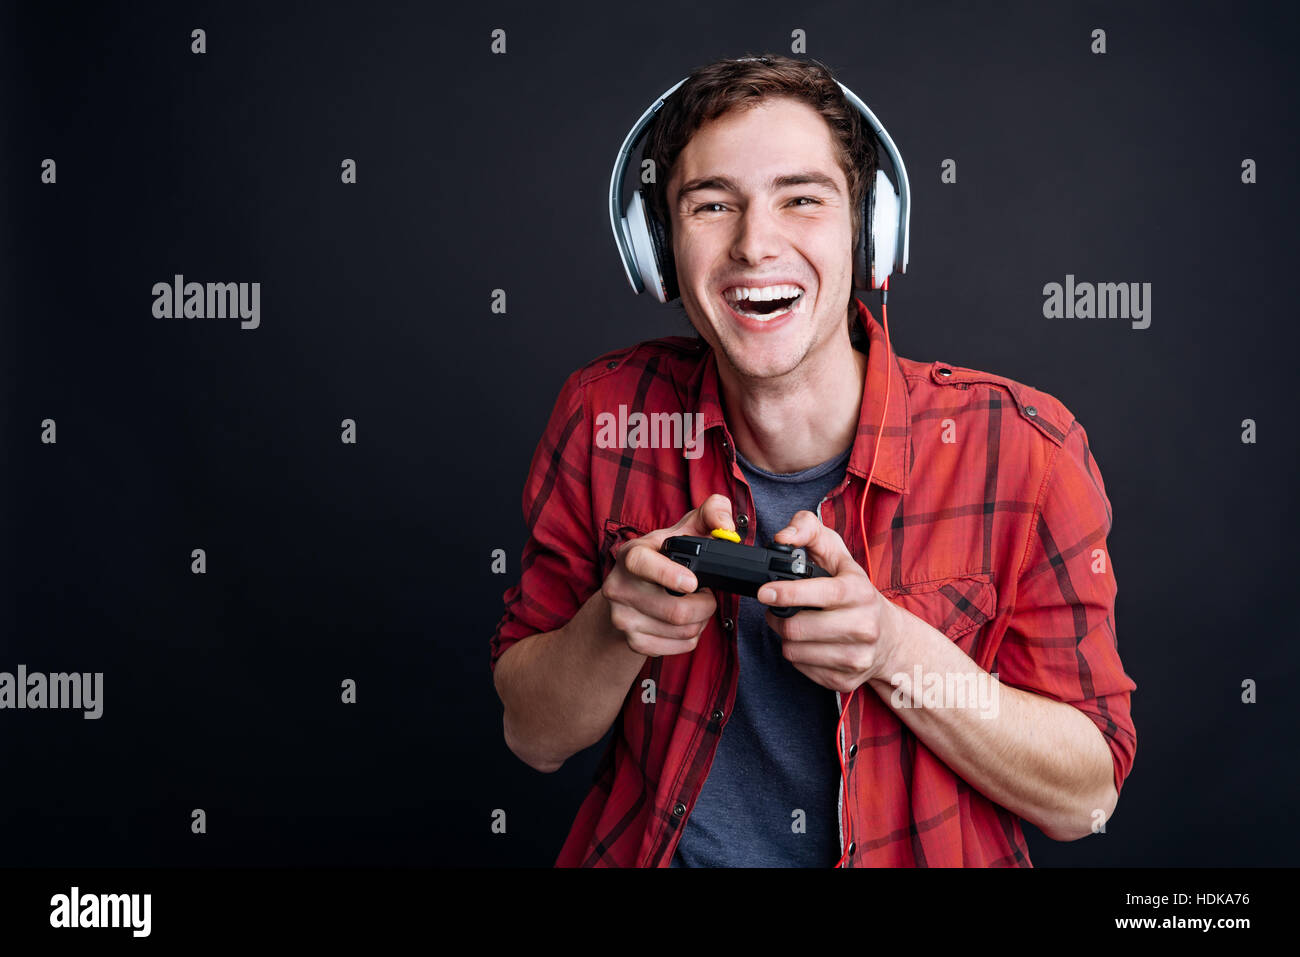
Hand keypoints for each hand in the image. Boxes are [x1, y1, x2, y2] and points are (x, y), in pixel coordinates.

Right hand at [600, 494, 733, 657]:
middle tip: (706, 594)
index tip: (693, 582)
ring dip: (702, 620)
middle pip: (675, 610)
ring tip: (697, 606)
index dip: (668, 574)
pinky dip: (692, 637)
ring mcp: (623, 618)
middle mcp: (619, 586)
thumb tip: (726, 526)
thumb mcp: (683, 530)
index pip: (641, 563)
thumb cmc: (663, 558)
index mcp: (631, 554)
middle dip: (706, 604)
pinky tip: (687, 622)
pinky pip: (679, 647)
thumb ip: (710, 514)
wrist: (628, 593)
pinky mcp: (633, 642)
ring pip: (682, 631)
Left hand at [756, 510, 905, 692]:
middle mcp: (863, 626)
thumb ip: (808, 530)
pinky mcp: (845, 680)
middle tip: (776, 608)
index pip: (819, 594)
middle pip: (796, 628)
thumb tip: (783, 537)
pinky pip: (801, 668)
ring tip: (795, 624)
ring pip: (793, 651)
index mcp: (859, 592)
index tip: (765, 593)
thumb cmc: (855, 591)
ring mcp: (856, 657)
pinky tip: (809, 643)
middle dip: (777, 617)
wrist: (890, 637)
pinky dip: (798, 655)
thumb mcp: (837, 553)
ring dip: (785, 637)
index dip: (787, 593)